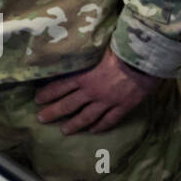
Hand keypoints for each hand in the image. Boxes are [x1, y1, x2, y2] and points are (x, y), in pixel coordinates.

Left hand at [34, 48, 161, 134]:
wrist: (143, 62)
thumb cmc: (119, 50)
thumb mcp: (96, 50)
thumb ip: (85, 56)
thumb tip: (73, 48)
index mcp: (83, 76)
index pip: (60, 87)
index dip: (48, 94)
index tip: (37, 100)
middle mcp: (91, 91)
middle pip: (68, 105)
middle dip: (53, 112)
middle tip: (41, 119)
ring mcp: (107, 102)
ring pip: (86, 117)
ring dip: (74, 125)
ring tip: (64, 131)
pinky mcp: (123, 107)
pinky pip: (109, 121)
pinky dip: (100, 127)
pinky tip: (93, 131)